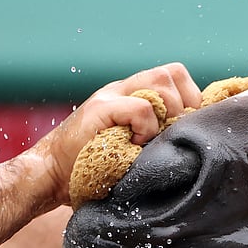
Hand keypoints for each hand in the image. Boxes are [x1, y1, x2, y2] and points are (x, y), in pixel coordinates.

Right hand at [29, 63, 201, 205]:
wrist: (51, 175)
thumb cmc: (97, 166)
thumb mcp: (136, 144)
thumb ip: (158, 130)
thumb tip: (196, 134)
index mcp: (134, 94)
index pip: (175, 75)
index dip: (190, 96)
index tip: (187, 125)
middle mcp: (123, 89)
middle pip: (171, 72)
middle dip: (184, 103)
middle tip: (172, 132)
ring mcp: (109, 96)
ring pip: (160, 82)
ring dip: (167, 112)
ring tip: (152, 137)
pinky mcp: (98, 109)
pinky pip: (141, 108)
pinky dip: (146, 127)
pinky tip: (136, 144)